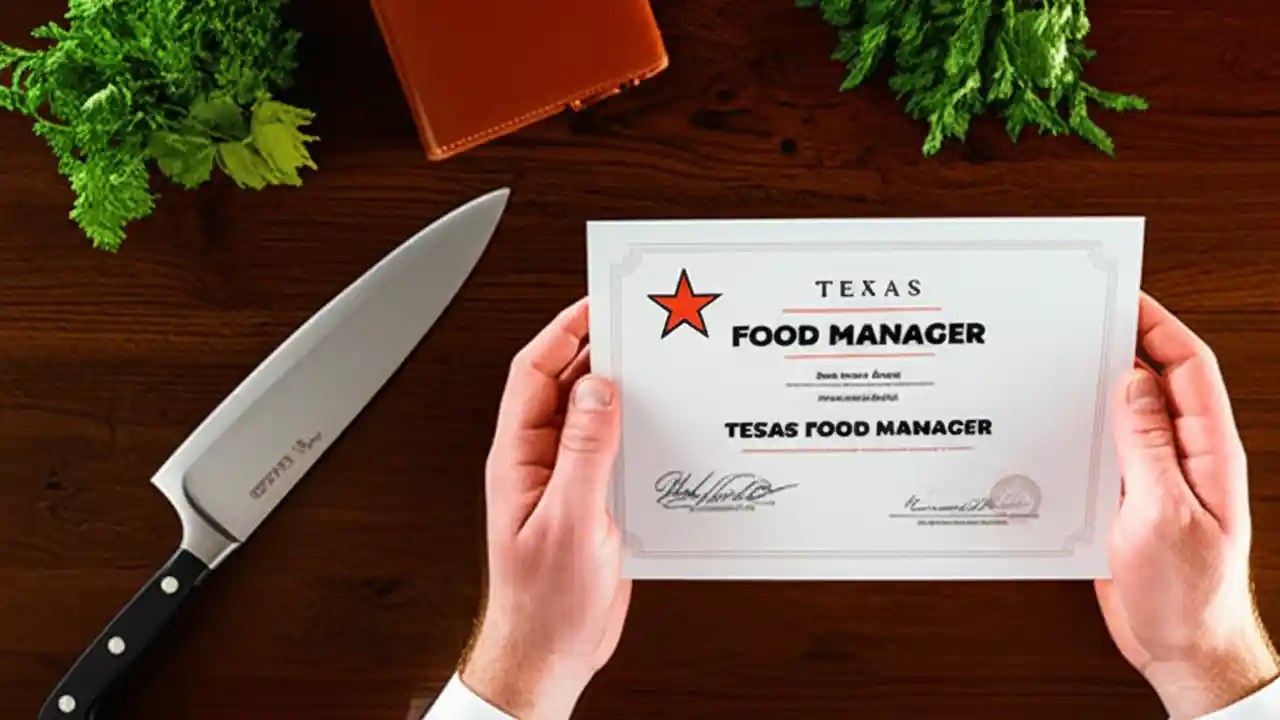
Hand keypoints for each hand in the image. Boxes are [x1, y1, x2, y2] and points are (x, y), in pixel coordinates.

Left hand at [461, 299, 630, 718]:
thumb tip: (598, 387)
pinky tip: (664, 428)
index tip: (597, 304)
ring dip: (624, 392)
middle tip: (640, 328)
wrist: (549, 658)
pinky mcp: (593, 503)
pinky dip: (639, 433)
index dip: (563, 331)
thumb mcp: (571, 521)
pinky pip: (615, 452)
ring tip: (659, 369)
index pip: (533, 373)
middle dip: (600, 351)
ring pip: (594, 417)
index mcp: (518, 457)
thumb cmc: (544, 605)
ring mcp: (567, 481)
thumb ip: (585, 451)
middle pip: (567, 385)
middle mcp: (540, 461)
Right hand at [1096, 293, 1277, 717]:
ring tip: (1057, 366)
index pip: (1189, 368)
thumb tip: (1133, 379)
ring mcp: (1157, 479)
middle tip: (1078, 321)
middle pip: (1155, 382)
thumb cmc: (1187, 596)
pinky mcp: (1130, 502)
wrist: (1183, 652)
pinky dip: (1081, 432)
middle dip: (1121, 344)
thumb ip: (1147, 444)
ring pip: (1126, 415)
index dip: (1158, 325)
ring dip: (1095, 389)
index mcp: (1208, 453)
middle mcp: (1184, 458)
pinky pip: (1106, 453)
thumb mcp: (1162, 513)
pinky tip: (1053, 428)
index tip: (1121, 295)